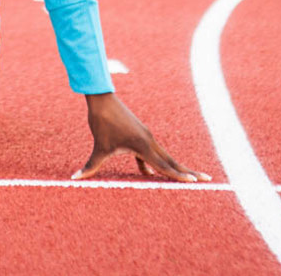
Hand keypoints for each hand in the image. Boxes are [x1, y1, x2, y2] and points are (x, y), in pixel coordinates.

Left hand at [71, 92, 209, 182]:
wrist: (102, 98)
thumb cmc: (101, 122)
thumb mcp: (98, 148)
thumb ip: (90, 166)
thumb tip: (74, 178)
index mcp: (142, 146)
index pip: (163, 166)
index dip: (178, 176)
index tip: (194, 182)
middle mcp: (149, 141)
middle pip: (171, 161)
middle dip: (187, 172)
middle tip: (206, 180)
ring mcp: (146, 136)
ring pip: (163, 156)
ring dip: (174, 167)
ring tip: (190, 178)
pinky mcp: (141, 134)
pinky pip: (151, 152)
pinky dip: (154, 163)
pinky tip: (148, 174)